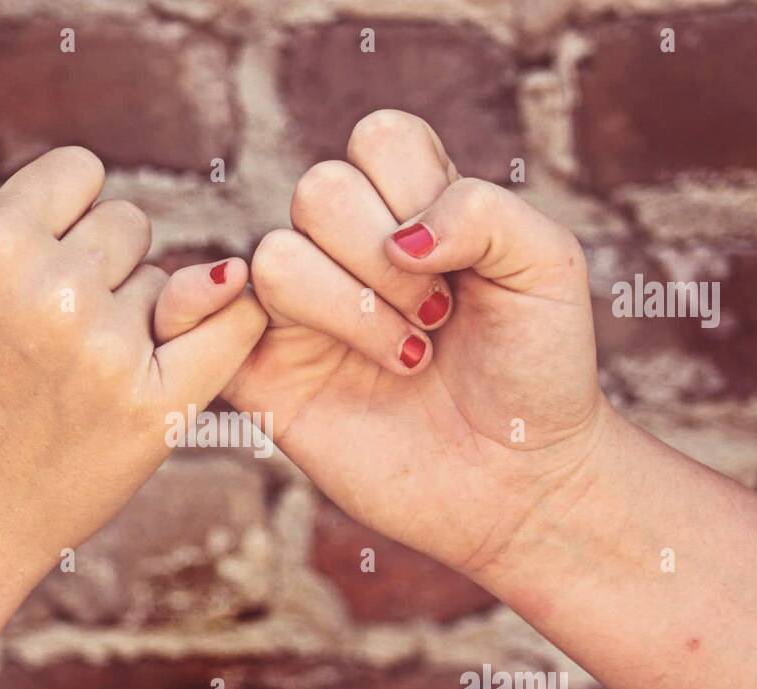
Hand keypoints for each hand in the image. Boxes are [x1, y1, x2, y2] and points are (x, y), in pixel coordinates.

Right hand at [0, 147, 265, 591]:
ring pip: (166, 282)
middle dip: (101, 262)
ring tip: (79, 369)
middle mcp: (55, 290)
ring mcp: (111, 351)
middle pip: (128, 224)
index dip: (68, 209)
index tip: (55, 247)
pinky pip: (233, 327)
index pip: (80, 172)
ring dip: (135, 313)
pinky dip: (235, 313)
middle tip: (60, 321)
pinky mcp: (158, 408)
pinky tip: (229, 306)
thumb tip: (61, 196)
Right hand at [196, 110, 607, 577]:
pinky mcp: (266, 375)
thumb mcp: (548, 266)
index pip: (378, 139)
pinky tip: (324, 363)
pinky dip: (238, 324)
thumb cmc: (538, 371)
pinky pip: (208, 324)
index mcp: (409, 208)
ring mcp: (300, 312)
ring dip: (351, 310)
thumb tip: (399, 236)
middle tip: (436, 317)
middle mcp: (346, 250)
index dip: (418, 192)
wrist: (520, 481)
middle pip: (319, 189)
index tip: (461, 265)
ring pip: (274, 254)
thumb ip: (484, 210)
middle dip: (388, 260)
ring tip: (407, 359)